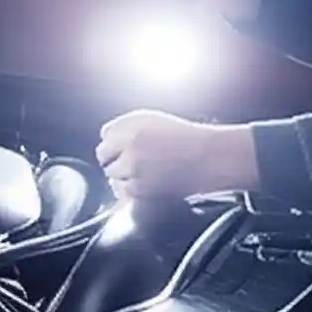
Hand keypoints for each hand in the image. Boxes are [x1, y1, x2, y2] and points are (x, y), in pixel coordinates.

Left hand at [95, 110, 259, 201]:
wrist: (209, 158)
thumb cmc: (184, 139)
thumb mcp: (153, 121)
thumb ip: (126, 127)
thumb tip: (104, 138)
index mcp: (133, 124)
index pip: (105, 134)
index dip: (114, 142)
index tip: (122, 147)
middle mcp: (130, 143)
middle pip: (103, 154)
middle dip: (113, 158)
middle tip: (130, 162)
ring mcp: (133, 166)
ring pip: (110, 173)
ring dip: (121, 173)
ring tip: (142, 172)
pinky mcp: (139, 187)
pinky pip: (121, 189)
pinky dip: (129, 188)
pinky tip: (145, 182)